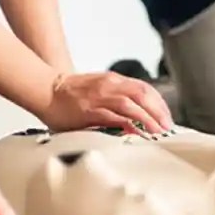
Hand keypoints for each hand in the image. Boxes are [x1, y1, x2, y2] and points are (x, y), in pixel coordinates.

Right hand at [40, 72, 174, 134]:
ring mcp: (100, 97)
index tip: (166, 119)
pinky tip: (137, 134)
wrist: (47, 90)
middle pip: (143, 95)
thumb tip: (138, 116)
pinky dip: (128, 125)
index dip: (159, 104)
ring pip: (132, 105)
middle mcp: (110, 85)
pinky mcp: (90, 111)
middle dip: (158, 112)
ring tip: (157, 133)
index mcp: (114, 80)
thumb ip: (117, 97)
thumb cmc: (72, 93)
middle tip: (167, 129)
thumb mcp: (100, 88)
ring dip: (147, 119)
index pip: (145, 89)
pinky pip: (113, 117)